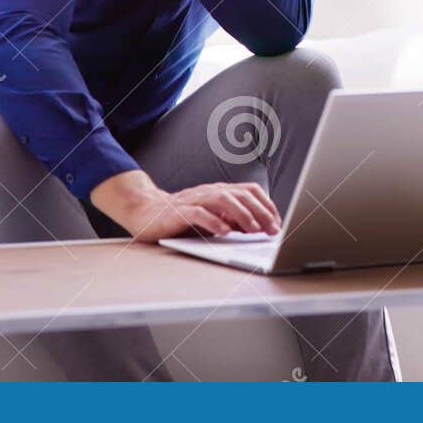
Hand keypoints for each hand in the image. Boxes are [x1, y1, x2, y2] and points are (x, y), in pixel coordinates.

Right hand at [90, 170, 280, 242]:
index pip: (249, 191)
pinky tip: (224, 231)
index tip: (278, 222)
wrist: (144, 212)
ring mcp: (193, 200)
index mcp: (218, 191)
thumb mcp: (211, 218)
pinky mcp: (178, 212)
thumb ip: (232, 219)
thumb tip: (258, 228)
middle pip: (240, 195)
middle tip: (272, 229)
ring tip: (253, 229)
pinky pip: (198, 213)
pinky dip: (213, 221)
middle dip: (260, 212)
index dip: (266, 205)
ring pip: (222, 200)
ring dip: (241, 214)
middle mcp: (208, 192)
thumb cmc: (180, 217)